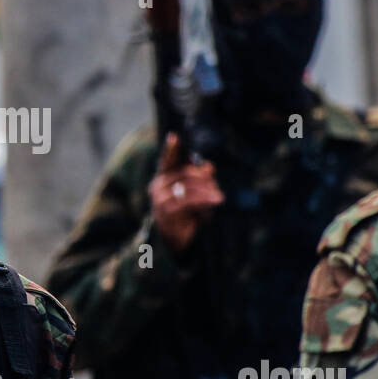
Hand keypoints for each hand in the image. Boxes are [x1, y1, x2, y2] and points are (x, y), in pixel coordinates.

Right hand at [149, 132, 224, 253]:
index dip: (171, 149)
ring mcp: (160, 199)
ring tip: (219, 197)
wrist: (178, 242)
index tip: (175, 136)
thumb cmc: (188, 214)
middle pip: (184, 173)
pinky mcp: (166, 211)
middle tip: (215, 184)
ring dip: (207, 190)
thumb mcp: (196, 194)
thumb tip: (208, 167)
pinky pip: (188, 200)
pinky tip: (214, 202)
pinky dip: (204, 200)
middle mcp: (158, 186)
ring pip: (188, 186)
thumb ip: (201, 179)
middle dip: (203, 177)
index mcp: (163, 178)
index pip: (167, 160)